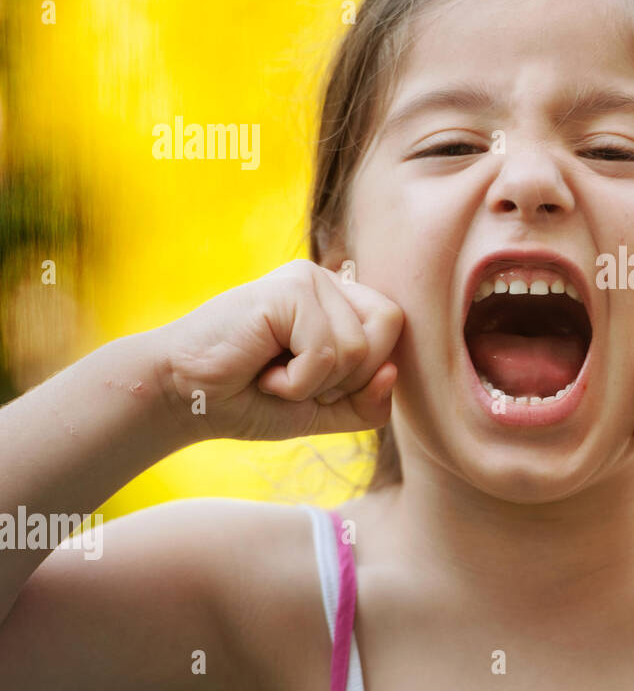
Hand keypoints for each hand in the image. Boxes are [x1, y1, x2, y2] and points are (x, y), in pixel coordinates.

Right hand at [157, 260, 403, 441]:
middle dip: (347, 377)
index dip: (364, 372)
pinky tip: (261, 371)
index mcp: (340, 301)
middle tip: (295, 378)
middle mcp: (327, 281)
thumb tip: (393, 373)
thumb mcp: (323, 410)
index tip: (314, 383)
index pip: (394, 328)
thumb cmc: (249, 400)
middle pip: (388, 330)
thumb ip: (367, 401)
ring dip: (314, 383)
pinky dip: (297, 382)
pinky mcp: (288, 290)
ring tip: (272, 373)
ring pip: (359, 348)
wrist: (182, 398)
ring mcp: (307, 280)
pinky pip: (327, 353)